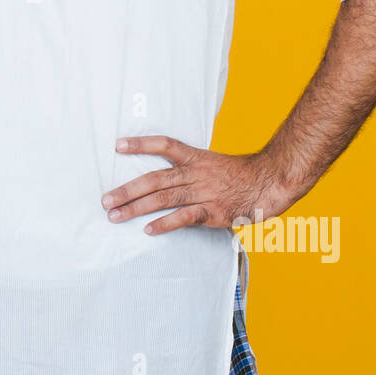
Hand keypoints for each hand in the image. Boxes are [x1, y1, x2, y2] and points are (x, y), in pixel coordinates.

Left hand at [101, 136, 292, 235]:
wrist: (270, 182)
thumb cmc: (240, 175)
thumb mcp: (213, 164)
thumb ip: (189, 170)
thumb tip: (166, 177)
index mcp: (196, 158)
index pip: (165, 145)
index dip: (141, 144)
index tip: (118, 145)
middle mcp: (196, 173)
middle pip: (155, 178)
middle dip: (127, 190)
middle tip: (105, 199)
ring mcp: (203, 193)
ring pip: (163, 199)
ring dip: (136, 208)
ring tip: (115, 215)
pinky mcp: (212, 212)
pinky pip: (184, 218)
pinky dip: (164, 224)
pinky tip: (147, 230)